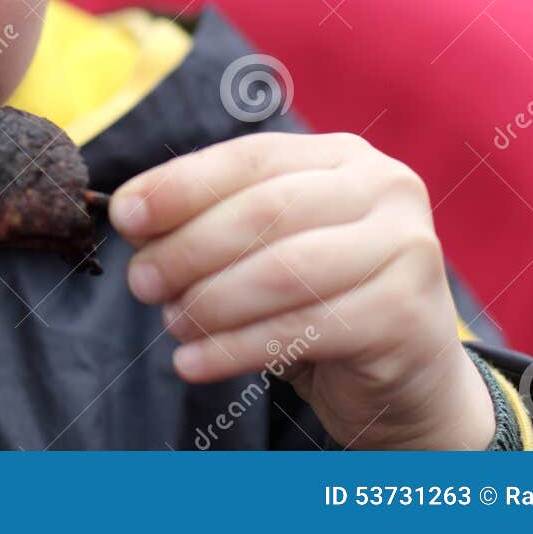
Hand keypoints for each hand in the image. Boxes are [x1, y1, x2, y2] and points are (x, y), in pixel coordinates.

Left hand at [109, 132, 495, 449]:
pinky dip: (234, 349)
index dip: (179, 186)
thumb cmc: (320, 299)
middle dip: (187, 249)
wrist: (408, 377)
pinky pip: (303, 330)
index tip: (124, 217)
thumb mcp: (264, 248)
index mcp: (343, 157)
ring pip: (282, 271)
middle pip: (263, 212)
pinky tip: (193, 362)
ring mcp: (407, 248)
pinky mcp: (408, 314)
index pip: (249, 159)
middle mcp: (385, 188)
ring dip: (209, 302)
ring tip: (171, 324)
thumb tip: (131, 218)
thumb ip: (206, 222)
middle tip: (140, 283)